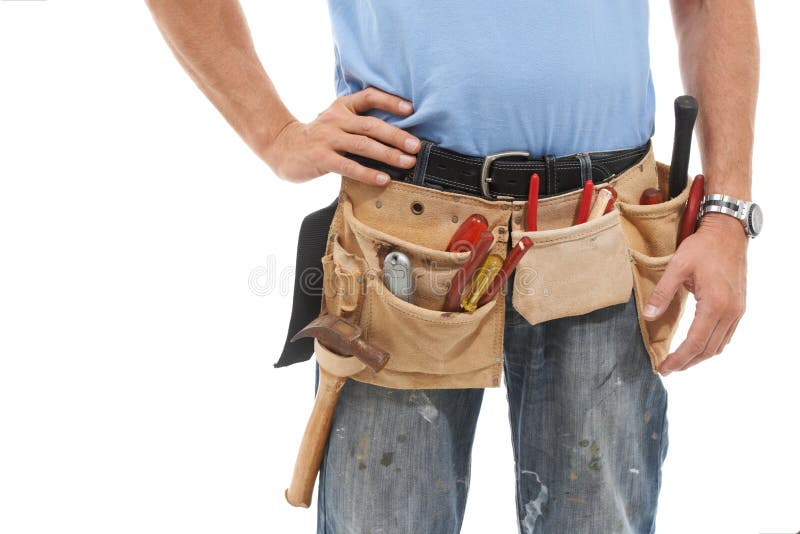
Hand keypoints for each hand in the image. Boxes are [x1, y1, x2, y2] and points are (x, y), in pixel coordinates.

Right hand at [261, 87, 420, 184]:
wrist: (282, 147)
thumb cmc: (317, 137)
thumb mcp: (336, 121)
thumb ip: (358, 123)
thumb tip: (396, 135)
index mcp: (342, 107)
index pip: (369, 97)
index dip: (390, 102)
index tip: (411, 110)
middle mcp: (336, 119)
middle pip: (371, 125)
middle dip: (397, 136)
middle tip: (416, 146)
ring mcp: (328, 139)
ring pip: (363, 145)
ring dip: (388, 154)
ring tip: (407, 162)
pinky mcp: (321, 158)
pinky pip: (349, 166)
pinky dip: (368, 173)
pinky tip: (383, 179)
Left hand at [642, 212, 747, 374]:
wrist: (729, 233)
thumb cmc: (702, 247)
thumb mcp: (677, 267)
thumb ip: (662, 294)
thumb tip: (648, 316)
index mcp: (715, 304)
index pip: (695, 343)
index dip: (679, 359)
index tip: (663, 368)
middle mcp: (730, 312)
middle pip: (708, 349)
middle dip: (687, 362)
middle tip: (667, 368)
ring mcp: (737, 310)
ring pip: (719, 345)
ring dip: (699, 357)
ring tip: (679, 361)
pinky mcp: (739, 307)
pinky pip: (726, 335)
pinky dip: (711, 345)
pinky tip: (698, 347)